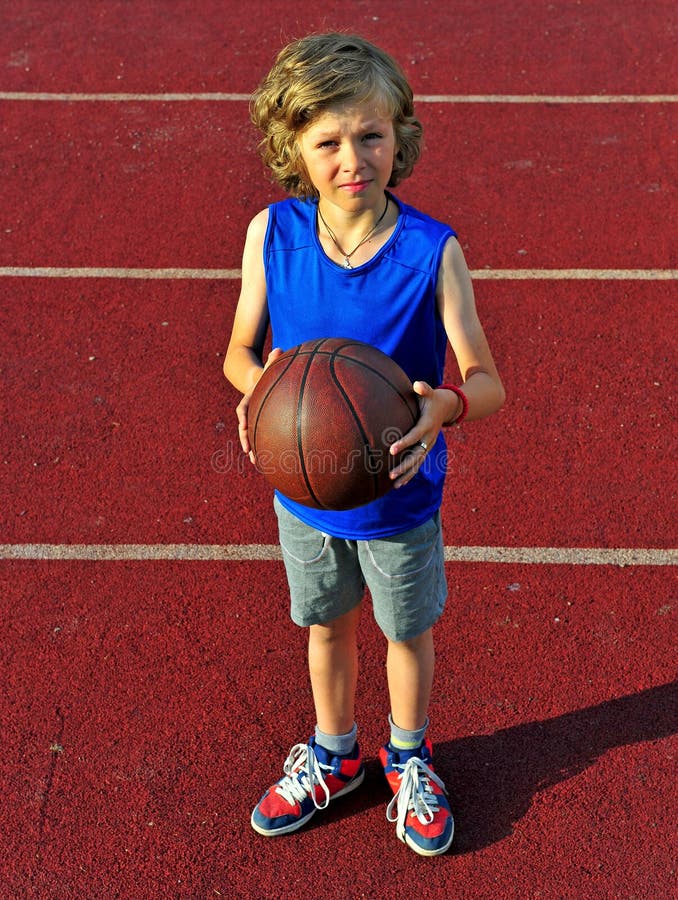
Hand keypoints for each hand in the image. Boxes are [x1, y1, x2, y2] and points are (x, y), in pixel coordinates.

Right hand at [236, 347, 283, 461]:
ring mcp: (253, 419)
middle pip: (244, 427)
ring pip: (251, 436)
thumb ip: (273, 361)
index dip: (242, 417)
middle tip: (248, 451)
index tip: (243, 425)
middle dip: (245, 439)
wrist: (257, 382)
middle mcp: (248, 412)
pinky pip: (260, 437)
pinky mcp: (260, 424)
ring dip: (253, 449)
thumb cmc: (266, 376)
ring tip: (257, 462)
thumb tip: (279, 349)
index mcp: (248, 399)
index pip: (242, 409)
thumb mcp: (268, 368)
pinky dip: (263, 448)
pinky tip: (270, 460)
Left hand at [388, 380, 442, 488]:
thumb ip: (423, 389)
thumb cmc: (432, 398)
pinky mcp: (425, 449)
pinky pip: (418, 463)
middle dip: (404, 466)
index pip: (415, 436)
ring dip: (407, 474)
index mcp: (427, 425)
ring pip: (418, 463)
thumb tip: (417, 385)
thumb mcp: (430, 392)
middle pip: (416, 455)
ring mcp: (428, 445)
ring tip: (395, 484)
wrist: (447, 407)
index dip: (404, 443)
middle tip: (391, 473)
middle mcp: (429, 438)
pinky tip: (400, 483)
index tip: (391, 450)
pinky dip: (410, 474)